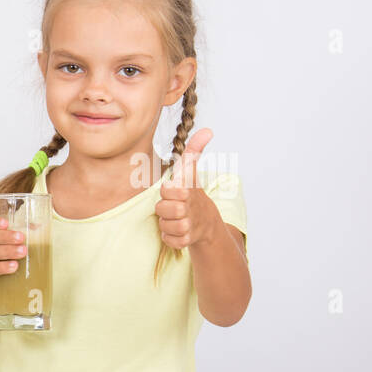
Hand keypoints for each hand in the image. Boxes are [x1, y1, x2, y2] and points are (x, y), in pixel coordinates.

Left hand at [157, 128, 221, 249]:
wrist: (205, 221)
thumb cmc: (191, 193)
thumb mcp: (190, 172)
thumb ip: (194, 151)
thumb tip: (208, 130)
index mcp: (189, 191)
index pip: (172, 190)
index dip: (168, 190)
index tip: (172, 190)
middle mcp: (191, 209)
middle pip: (164, 209)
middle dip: (163, 209)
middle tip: (170, 207)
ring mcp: (190, 225)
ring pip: (167, 226)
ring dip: (166, 223)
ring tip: (172, 218)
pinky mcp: (187, 240)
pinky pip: (171, 240)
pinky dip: (169, 238)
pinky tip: (175, 230)